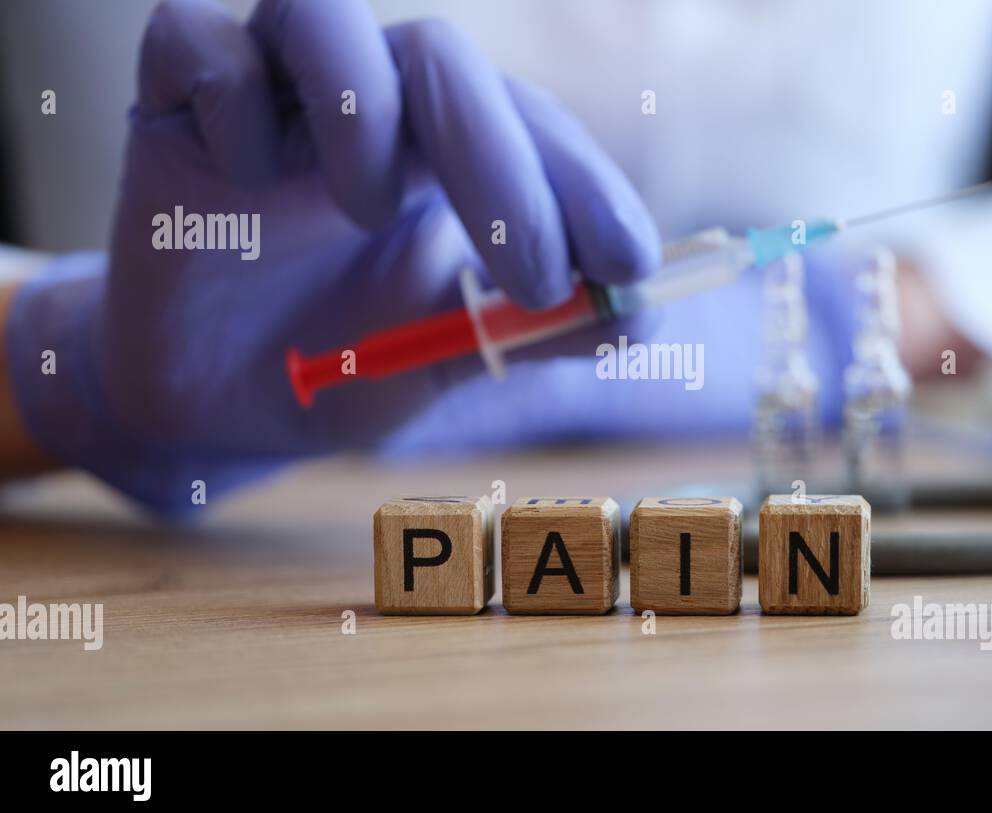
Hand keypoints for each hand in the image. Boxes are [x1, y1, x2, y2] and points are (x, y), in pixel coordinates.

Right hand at [2, 0, 658, 513]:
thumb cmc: (338, 371)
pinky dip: (233, 107)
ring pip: (322, 12)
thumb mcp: (448, 360)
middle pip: (442, 56)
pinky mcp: (170, 100)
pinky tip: (245, 184)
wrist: (215, 411)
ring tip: (369, 214)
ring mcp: (267, 90)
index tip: (631, 267)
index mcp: (443, 150)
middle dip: (506, 167)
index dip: (585, 183)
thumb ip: (534, 333)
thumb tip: (639, 315)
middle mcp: (367, 100)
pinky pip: (198, 41)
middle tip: (536, 278)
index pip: (527, 121)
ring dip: (366, 116)